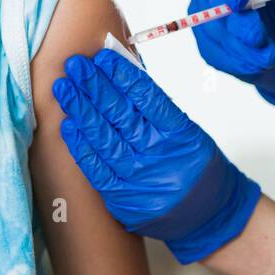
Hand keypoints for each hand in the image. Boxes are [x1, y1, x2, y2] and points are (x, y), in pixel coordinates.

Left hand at [51, 49, 261, 264]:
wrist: (210, 216)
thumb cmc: (198, 169)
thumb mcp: (189, 133)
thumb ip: (158, 109)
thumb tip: (122, 76)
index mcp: (181, 136)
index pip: (147, 98)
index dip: (123, 76)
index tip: (103, 58)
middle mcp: (161, 158)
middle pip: (121, 116)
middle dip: (94, 87)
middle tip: (75, 65)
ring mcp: (140, 181)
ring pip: (105, 140)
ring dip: (81, 110)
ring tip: (64, 88)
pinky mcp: (124, 200)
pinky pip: (97, 170)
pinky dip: (81, 146)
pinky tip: (69, 125)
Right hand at [190, 0, 274, 108]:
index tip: (240, 3)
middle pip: (214, 1)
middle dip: (239, 25)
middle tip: (261, 40)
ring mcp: (206, 13)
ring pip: (214, 32)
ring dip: (243, 50)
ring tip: (270, 57)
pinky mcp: (207, 40)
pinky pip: (215, 54)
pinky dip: (238, 63)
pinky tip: (257, 65)